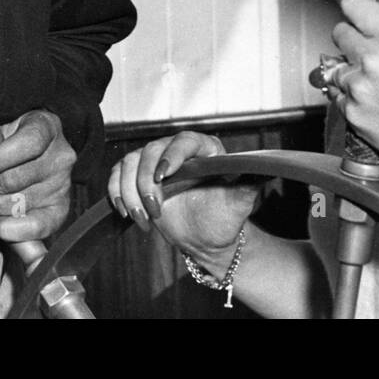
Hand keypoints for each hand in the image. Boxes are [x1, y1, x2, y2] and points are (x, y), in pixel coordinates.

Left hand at [0, 109, 75, 242]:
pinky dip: (8, 230)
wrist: (26, 165)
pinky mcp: (59, 211)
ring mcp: (62, 185)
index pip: (30, 143)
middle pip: (16, 178)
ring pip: (17, 204)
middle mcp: (61, 157)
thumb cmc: (8, 145)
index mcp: (47, 127)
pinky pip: (36, 227)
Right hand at [107, 132, 259, 271]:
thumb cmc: (225, 217)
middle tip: (155, 210)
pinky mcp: (137, 177)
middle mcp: (177, 150)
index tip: (164, 176)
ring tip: (142, 219)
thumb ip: (247, 187)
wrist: (207, 236)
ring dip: (129, 191)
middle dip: (147, 183)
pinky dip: (116, 192)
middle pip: (150, 151)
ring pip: (130, 162)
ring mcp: (155, 163)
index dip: (171, 155)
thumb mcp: (238, 204)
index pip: (183, 142)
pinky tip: (125, 212)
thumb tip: (262, 172)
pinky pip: (117, 175)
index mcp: (204, 149)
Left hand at [330, 0, 378, 179]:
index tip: (365, 20)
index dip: (359, 11)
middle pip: (338, 31)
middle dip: (353, 39)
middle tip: (376, 55)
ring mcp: (358, 87)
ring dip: (352, 70)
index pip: (351, 4)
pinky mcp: (351, 112)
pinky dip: (351, 96)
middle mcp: (372, 59)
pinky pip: (337, 93)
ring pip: (336, 64)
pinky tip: (377, 102)